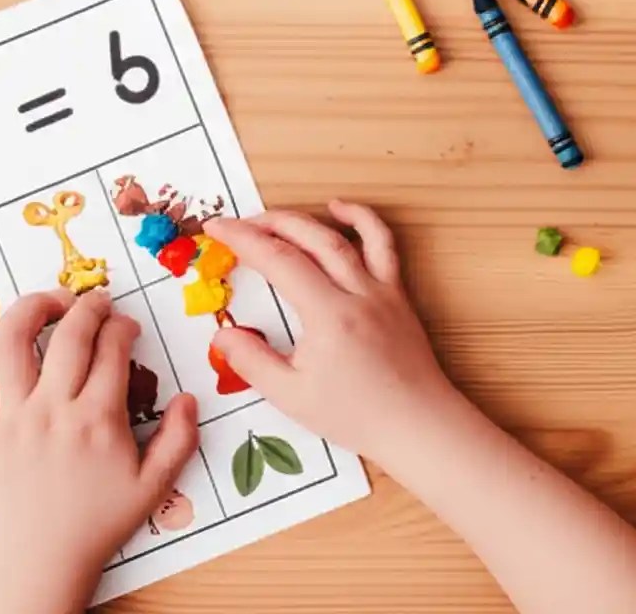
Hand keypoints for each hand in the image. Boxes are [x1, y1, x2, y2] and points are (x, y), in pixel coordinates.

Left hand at [0, 288, 197, 613]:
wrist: (44, 554)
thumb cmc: (99, 520)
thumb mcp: (154, 486)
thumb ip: (179, 440)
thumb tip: (189, 399)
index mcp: (98, 419)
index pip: (112, 347)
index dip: (123, 326)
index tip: (126, 327)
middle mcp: (54, 409)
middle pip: (69, 333)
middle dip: (88, 306)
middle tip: (97, 303)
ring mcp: (14, 415)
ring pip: (12, 340)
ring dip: (31, 309)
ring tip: (49, 304)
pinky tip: (5, 353)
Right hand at [204, 201, 459, 466]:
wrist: (418, 425)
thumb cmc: (357, 416)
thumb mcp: (292, 396)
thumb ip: (252, 362)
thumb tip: (221, 335)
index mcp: (328, 315)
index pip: (278, 261)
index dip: (242, 239)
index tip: (217, 228)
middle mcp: (357, 293)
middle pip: (309, 238)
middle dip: (268, 224)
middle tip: (238, 224)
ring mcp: (382, 290)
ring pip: (343, 236)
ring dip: (306, 219)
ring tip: (277, 215)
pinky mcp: (398, 294)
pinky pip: (383, 245)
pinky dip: (363, 220)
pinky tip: (341, 209)